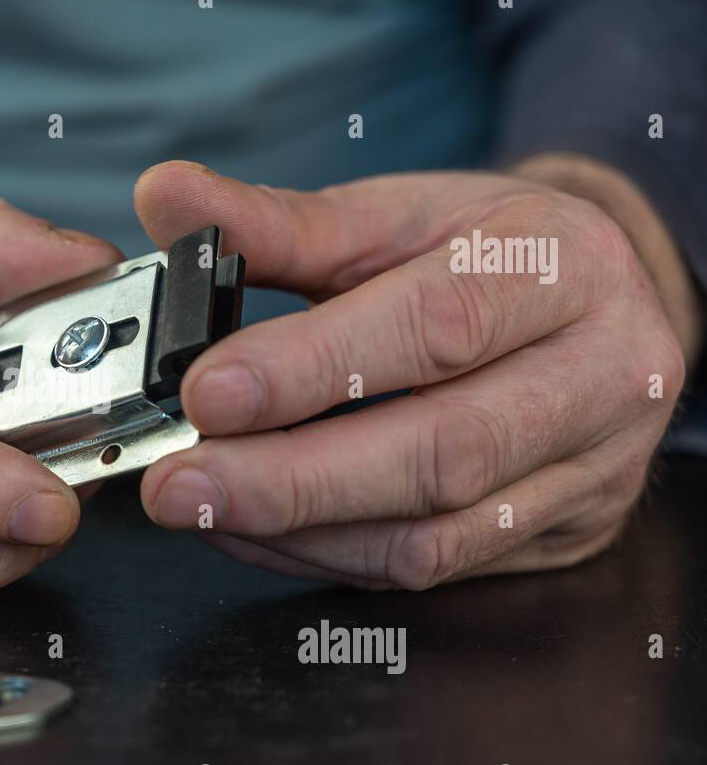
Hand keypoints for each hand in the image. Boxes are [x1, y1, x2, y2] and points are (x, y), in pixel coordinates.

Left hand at [133, 157, 697, 588]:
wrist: (596, 303)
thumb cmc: (486, 251)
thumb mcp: (396, 214)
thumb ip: (277, 221)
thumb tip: (164, 196)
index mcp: (562, 266)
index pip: (436, 326)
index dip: (312, 367)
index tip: (208, 391)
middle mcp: (600, 375)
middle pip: (441, 455)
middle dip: (291, 481)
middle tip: (176, 483)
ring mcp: (590, 469)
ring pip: (435, 536)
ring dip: (297, 531)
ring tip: (200, 507)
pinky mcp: (558, 532)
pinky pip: (429, 568)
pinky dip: (326, 555)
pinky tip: (254, 529)